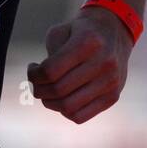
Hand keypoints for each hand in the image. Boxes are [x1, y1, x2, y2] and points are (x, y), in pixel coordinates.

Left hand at [27, 6, 132, 123]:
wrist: (114, 32)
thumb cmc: (80, 32)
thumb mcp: (61, 30)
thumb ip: (50, 53)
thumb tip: (42, 80)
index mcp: (88, 42)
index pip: (50, 71)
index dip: (33, 75)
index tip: (32, 68)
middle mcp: (103, 62)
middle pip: (58, 90)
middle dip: (38, 90)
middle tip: (36, 83)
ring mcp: (111, 82)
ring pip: (68, 107)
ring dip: (49, 102)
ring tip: (47, 91)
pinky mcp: (113, 97)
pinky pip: (80, 116)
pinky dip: (64, 111)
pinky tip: (62, 99)